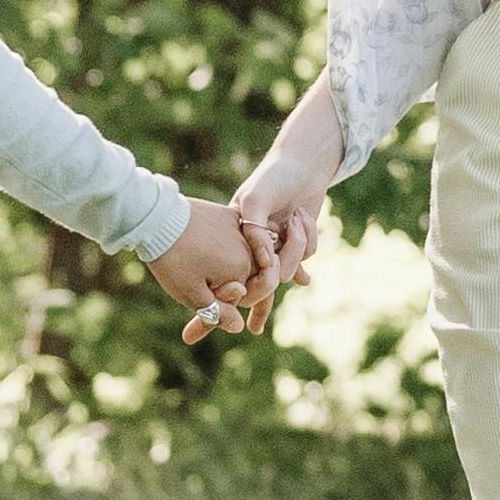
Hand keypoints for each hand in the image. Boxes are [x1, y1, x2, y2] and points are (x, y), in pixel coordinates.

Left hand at [150, 199, 267, 341]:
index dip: (220, 305)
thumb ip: (219, 313)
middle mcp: (249, 248)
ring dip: (223, 266)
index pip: (242, 297)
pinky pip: (234, 237)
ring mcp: (240, 228)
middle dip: (224, 285)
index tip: (197, 301)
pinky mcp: (228, 214)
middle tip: (193, 278)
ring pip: (240, 257)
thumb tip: (239, 327)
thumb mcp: (193, 295)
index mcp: (244, 269)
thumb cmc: (175, 260)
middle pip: (244, 276)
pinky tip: (205, 246)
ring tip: (193, 262)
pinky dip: (223, 246)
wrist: (157, 218)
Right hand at [227, 117, 337, 325]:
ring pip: (282, 272)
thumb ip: (253, 227)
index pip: (220, 277)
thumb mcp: (255, 199)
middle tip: (251, 331)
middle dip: (247, 309)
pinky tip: (307, 275)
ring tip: (298, 216)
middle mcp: (251, 246)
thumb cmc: (273, 179)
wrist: (303, 164)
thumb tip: (261, 259)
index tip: (192, 335)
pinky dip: (306, 249)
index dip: (209, 307)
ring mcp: (273, 247)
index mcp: (234, 238)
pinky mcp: (294, 244)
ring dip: (296, 248)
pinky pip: (302, 260)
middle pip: (251, 285)